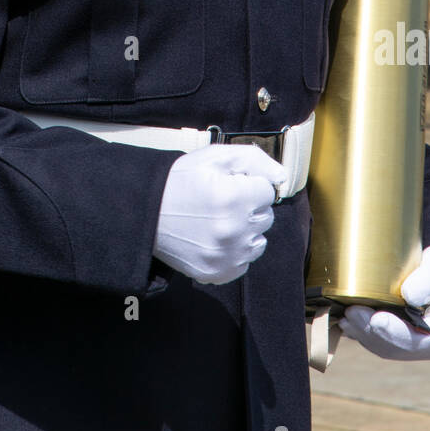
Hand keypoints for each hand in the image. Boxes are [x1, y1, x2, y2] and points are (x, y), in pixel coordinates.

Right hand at [153, 144, 286, 285]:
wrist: (147, 213)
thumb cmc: (182, 181)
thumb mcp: (214, 157)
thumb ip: (254, 160)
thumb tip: (282, 177)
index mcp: (235, 198)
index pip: (267, 191)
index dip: (249, 184)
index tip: (229, 184)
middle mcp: (235, 231)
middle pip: (265, 216)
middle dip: (249, 206)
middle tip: (222, 201)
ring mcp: (227, 256)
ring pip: (258, 241)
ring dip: (245, 230)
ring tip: (219, 220)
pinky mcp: (218, 273)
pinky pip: (244, 262)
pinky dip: (235, 251)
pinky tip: (215, 238)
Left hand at [338, 244, 429, 360]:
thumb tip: (409, 296)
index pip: (421, 339)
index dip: (396, 333)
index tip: (377, 319)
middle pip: (397, 346)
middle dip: (372, 331)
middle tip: (352, 312)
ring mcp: (413, 344)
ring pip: (384, 347)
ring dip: (362, 333)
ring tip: (346, 316)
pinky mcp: (397, 339)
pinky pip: (377, 341)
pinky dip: (360, 332)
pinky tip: (345, 321)